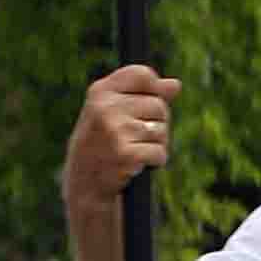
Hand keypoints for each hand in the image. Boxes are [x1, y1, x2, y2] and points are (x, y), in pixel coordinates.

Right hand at [66, 66, 183, 210]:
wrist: (84, 185)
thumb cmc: (101, 144)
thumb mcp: (112, 113)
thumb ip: (142, 95)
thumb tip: (175, 85)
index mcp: (99, 92)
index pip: (142, 75)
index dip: (154, 89)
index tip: (145, 107)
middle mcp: (105, 108)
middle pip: (158, 105)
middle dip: (155, 122)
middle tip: (133, 137)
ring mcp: (116, 131)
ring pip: (161, 129)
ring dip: (155, 143)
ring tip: (133, 151)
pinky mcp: (127, 155)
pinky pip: (160, 152)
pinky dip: (155, 161)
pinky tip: (136, 165)